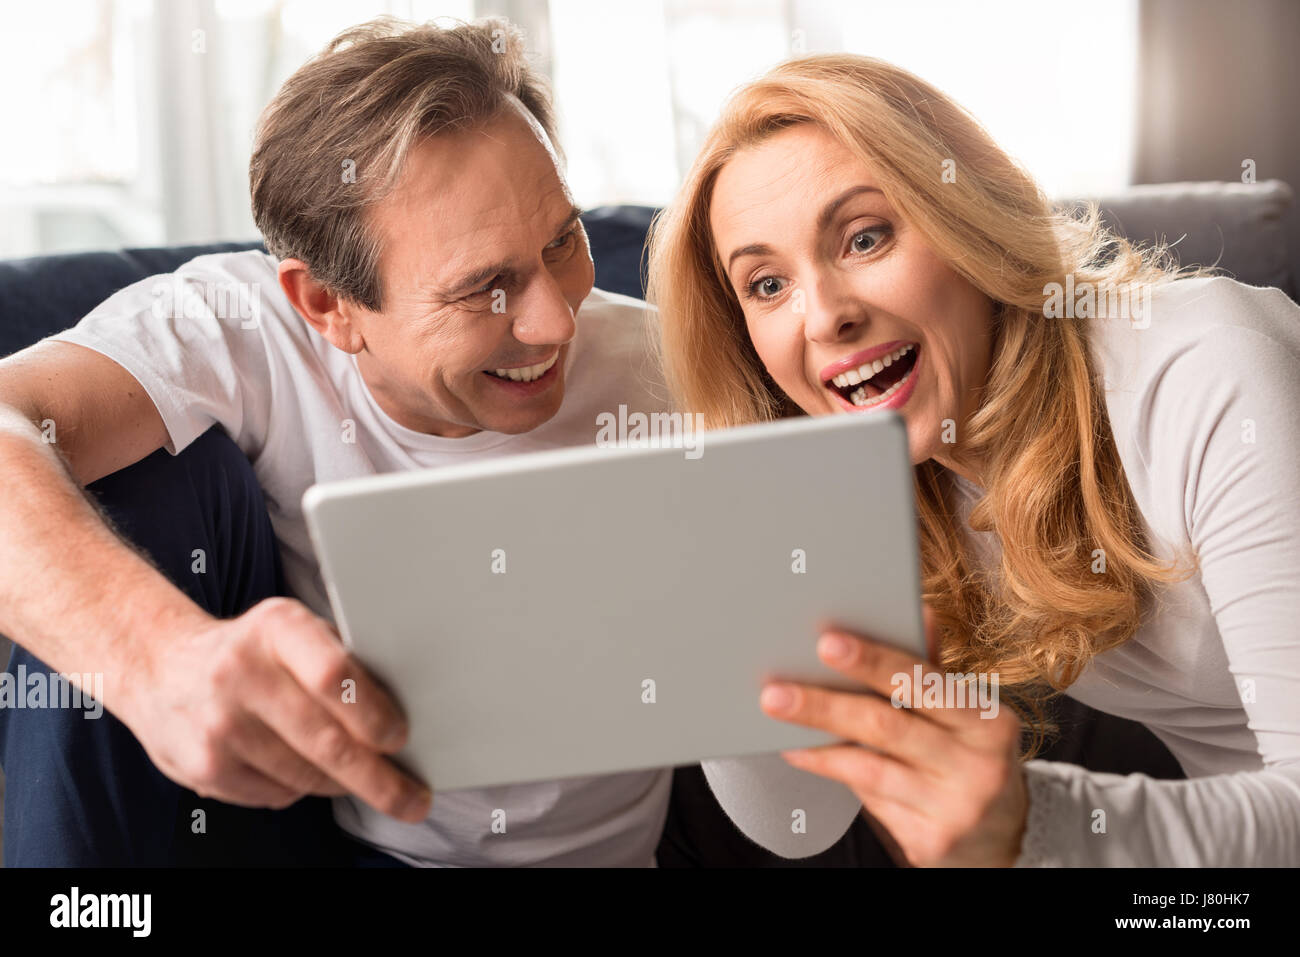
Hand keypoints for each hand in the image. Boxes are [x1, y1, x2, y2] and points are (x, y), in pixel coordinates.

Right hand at [115, 596, 431, 821]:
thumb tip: (400, 708)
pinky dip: (303, 789)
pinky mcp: (205, 767)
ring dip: (345, 785)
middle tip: (413, 798)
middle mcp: (241, 673)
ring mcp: (219, 724)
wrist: (160, 669)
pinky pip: (278, 794)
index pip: (334, 676)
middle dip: (380, 779)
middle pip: (327, 740)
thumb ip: (339, 658)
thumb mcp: (292, 630)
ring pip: (307, 775)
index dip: (374, 714)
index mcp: (276, 628)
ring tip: (362, 779)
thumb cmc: (250, 650)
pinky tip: (305, 771)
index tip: (400, 737)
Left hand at [760, 604, 1027, 866]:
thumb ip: (931, 670)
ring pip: (870, 768)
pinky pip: (869, 800)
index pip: (923, 682)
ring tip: (778, 721)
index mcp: (989, 722)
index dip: (873, 661)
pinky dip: (832, 771)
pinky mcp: (930, 841)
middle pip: (887, 726)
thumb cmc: (971, 758)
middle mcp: (979, 767)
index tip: (827, 643)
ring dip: (817, 743)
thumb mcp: (966, 715)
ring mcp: (955, 809)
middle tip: (776, 692)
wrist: (1002, 835)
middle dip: (825, 705)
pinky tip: (803, 753)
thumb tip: (919, 613)